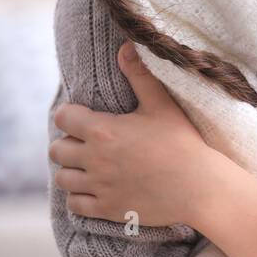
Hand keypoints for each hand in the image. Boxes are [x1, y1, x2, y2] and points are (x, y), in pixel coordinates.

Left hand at [49, 42, 221, 227]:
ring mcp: (99, 187)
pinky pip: (75, 205)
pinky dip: (79, 197)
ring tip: (87, 166)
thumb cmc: (183, 143)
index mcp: (103, 131)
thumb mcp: (162, 105)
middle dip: (68, 142)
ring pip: (62, 178)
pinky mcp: (107, 209)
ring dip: (71, 170)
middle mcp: (95, 159)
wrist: (199, 187)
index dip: (71, 115)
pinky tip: (94, 189)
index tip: (83, 117)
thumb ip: (140, 76)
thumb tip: (125, 47)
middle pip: (57, 148)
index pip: (63, 117)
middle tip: (86, 142)